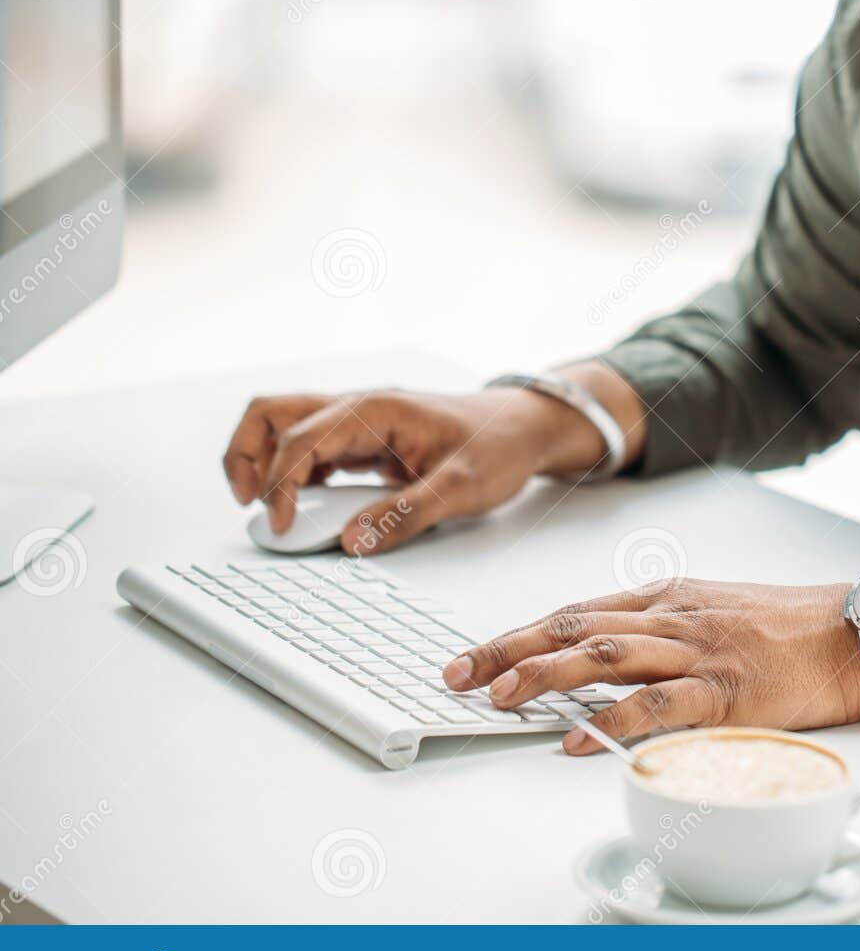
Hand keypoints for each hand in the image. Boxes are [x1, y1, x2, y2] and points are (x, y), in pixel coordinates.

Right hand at [222, 385, 592, 553]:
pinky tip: (300, 508)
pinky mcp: (363, 443)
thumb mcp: (464, 487)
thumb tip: (354, 540)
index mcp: (377, 410)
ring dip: (261, 463)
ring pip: (283, 429)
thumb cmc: (499, 447)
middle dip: (245, 455)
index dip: (281, 482)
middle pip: (272, 414)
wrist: (523, 428)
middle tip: (250, 506)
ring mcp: (357, 425)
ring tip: (266, 509)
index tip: (284, 524)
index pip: (303, 437)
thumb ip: (409, 513)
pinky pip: (309, 452)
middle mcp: (358, 409)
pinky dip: (291, 476)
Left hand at [440, 575, 859, 753]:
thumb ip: (663, 628)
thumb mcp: (718, 611)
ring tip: (498, 697)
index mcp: (669, 597)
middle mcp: (674, 615)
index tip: (475, 654)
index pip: (575, 611)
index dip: (520, 632)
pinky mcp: (726, 687)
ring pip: (604, 654)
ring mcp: (698, 649)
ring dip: (544, 675)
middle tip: (458, 673)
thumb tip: (608, 651)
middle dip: (509, 650)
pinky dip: (609, 721)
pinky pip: (657, 705)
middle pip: (573, 627)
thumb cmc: (794, 627)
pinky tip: (575, 738)